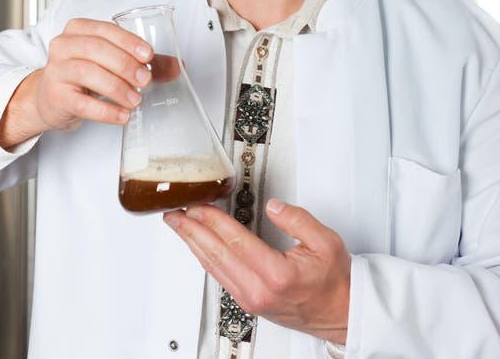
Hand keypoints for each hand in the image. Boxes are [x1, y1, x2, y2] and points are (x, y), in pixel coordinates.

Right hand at [0, 18, 152, 147]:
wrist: (50, 98)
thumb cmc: (83, 75)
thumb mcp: (110, 62)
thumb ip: (142, 62)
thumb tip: (178, 66)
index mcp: (78, 29)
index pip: (105, 29)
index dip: (128, 42)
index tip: (149, 56)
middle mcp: (63, 45)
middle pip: (96, 49)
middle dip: (125, 65)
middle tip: (146, 80)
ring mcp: (56, 71)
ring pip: (87, 73)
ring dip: (117, 87)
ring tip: (136, 100)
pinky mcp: (56, 96)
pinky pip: (82, 103)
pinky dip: (106, 111)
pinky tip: (122, 115)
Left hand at [163, 199, 349, 343]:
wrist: (341, 313)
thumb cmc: (335, 281)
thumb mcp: (327, 242)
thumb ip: (299, 220)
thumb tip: (274, 206)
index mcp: (277, 275)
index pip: (235, 241)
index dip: (213, 221)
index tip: (198, 205)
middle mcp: (260, 291)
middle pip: (216, 255)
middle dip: (192, 230)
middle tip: (175, 213)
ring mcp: (252, 299)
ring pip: (213, 267)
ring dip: (193, 244)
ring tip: (179, 225)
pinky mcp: (249, 302)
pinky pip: (219, 276)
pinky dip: (205, 257)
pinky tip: (198, 245)